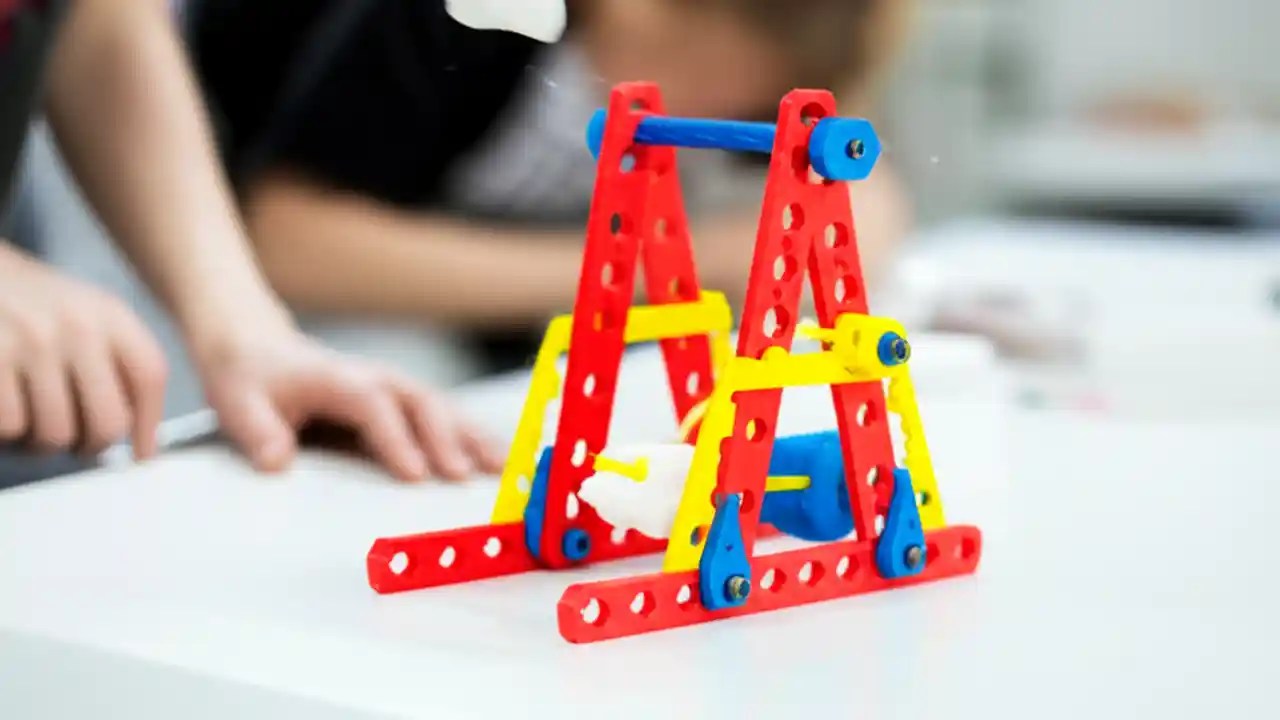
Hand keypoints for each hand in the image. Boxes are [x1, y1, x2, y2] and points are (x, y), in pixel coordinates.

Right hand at [0, 244, 166, 457]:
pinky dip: (5, 433)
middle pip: (108, 422)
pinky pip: (11, 428)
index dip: (149, 424)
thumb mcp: (85, 313)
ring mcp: (30, 343)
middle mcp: (75, 325)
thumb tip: (143, 443)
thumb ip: (117, 363)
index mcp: (108, 314)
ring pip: (56, 435)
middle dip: (90, 445)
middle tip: (73, 441)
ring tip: (29, 420)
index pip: (149, 375)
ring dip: (40, 443)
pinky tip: (5, 411)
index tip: (142, 454)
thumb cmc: (28, 305)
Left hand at [193, 325, 504, 480]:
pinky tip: (497, 461)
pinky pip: (445, 419)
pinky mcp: (403, 404)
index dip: (397, 440)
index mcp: (339, 379)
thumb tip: (277, 462)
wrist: (258, 348)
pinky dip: (473, 438)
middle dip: (447, 439)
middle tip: (465, 477)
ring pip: (443, 410)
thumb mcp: (238, 403)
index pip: (375, 408)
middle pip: (422, 405)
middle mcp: (376, 379)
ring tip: (503, 469)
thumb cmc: (252, 378)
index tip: (415, 474)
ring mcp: (395, 389)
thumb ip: (258, 432)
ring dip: (474, 438)